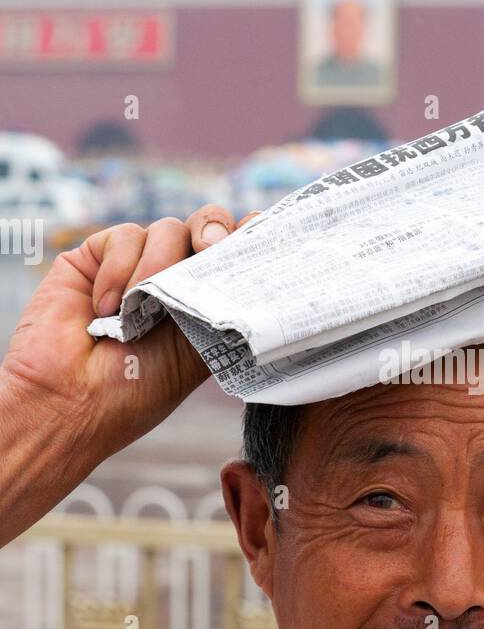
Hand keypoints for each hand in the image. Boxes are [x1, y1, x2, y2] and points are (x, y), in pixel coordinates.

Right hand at [0, 207, 254, 544]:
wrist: (72, 403)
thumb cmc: (136, 393)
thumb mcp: (199, 352)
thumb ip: (227, 308)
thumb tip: (266, 271)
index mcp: (206, 301)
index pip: (236, 254)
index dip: (252, 236)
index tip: (264, 231)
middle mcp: (174, 278)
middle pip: (208, 226)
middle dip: (215, 229)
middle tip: (212, 247)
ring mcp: (135, 265)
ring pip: (169, 228)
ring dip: (159, 265)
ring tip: (138, 311)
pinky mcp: (96, 256)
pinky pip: (125, 236)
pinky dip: (119, 270)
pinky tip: (105, 309)